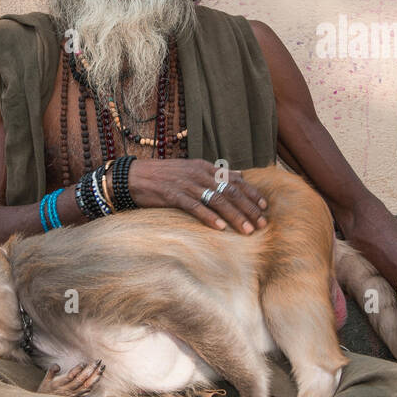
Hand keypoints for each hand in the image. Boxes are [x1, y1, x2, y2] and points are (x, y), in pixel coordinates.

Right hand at [37, 360, 103, 396]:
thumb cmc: (46, 391)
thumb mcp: (45, 380)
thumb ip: (51, 371)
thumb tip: (58, 366)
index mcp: (58, 385)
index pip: (70, 376)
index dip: (78, 369)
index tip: (83, 363)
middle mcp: (67, 390)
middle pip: (82, 380)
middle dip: (91, 369)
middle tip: (98, 361)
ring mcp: (74, 395)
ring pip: (87, 386)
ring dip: (96, 376)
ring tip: (102, 368)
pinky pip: (88, 391)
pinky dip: (94, 384)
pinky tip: (98, 377)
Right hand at [127, 160, 268, 234]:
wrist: (131, 177)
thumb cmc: (162, 176)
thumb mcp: (190, 169)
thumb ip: (214, 173)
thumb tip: (238, 174)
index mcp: (203, 167)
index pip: (234, 180)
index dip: (251, 193)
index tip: (265, 207)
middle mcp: (197, 173)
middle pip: (230, 191)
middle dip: (248, 208)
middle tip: (262, 223)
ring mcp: (185, 184)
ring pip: (217, 200)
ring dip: (235, 216)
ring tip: (247, 230)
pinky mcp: (172, 195)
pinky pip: (194, 207)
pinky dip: (208, 217)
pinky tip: (220, 228)